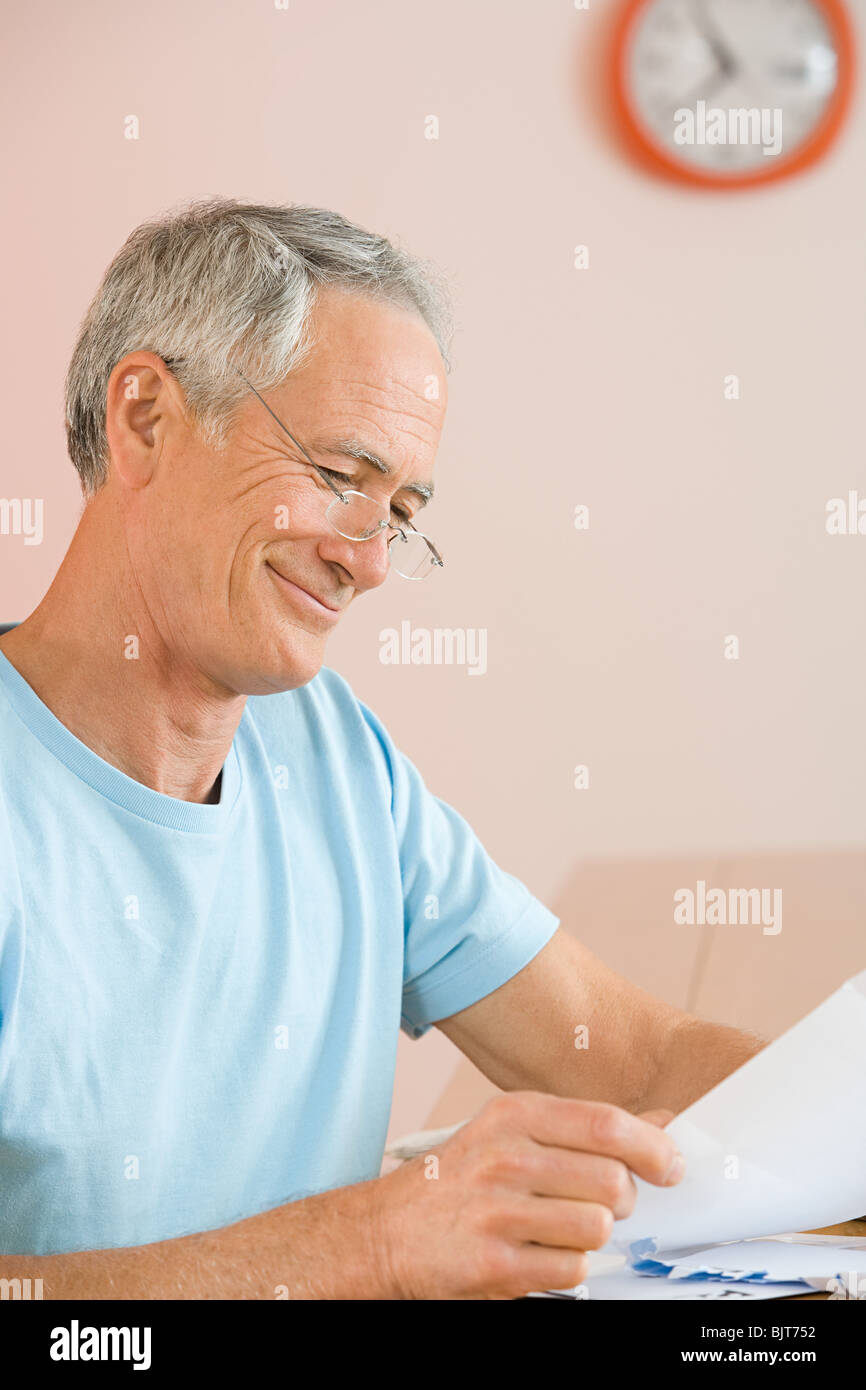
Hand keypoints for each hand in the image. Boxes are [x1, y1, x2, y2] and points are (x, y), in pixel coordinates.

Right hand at [377, 1091, 684, 1299]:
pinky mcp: (495, 1262)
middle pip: (612, 1181)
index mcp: (514, 1114)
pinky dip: (568, 1267)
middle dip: (621, 1200)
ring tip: (560, 1229)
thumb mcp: (509, 1131)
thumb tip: (662, 1125)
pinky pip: (573, 1268)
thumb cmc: (456, 1181)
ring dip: (591, 1235)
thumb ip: (581, 1127)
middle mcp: (506, 1156)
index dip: (652, 1147)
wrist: (384, 1233)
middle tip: (601, 1204)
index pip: (606, 1123)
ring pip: (597, 1227)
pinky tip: (540, 1253)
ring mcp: (498, 1211)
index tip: (669, 1166)